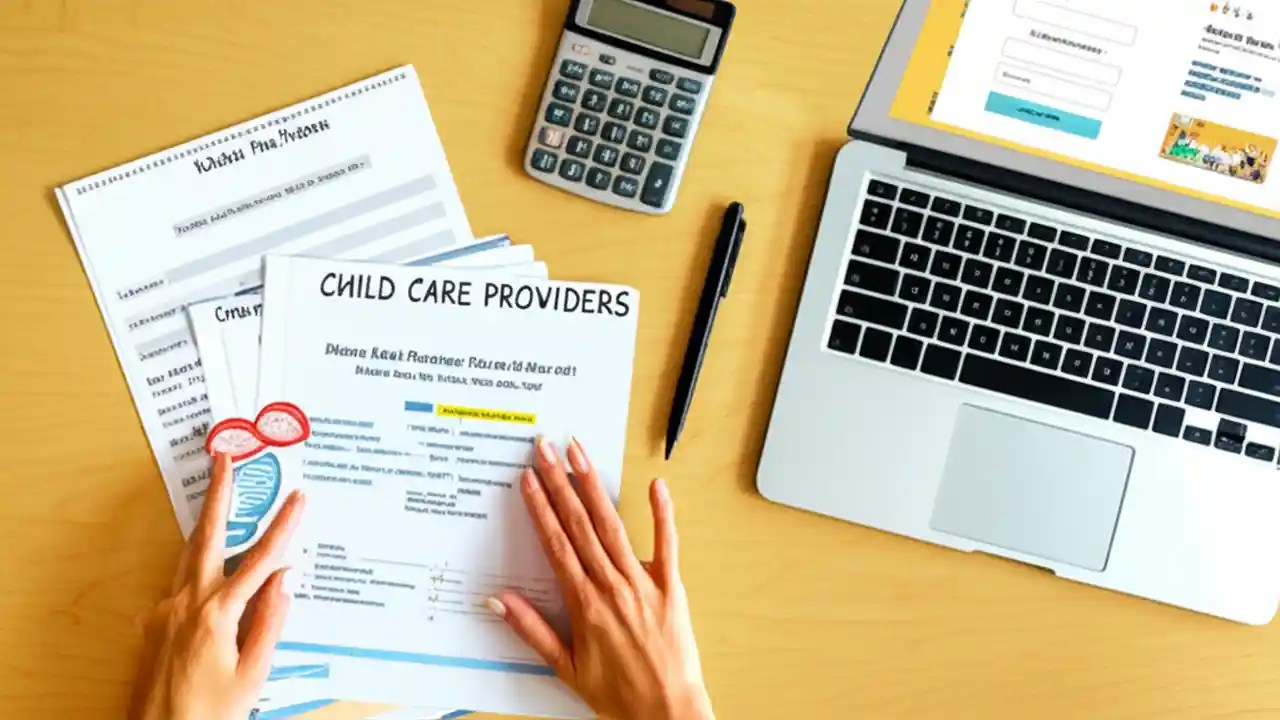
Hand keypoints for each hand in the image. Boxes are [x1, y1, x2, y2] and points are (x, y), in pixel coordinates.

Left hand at [129, 453, 305, 719]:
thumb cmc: (209, 715)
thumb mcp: (252, 674)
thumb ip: (270, 622)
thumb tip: (285, 579)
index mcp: (215, 615)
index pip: (260, 561)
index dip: (283, 527)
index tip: (298, 497)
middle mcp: (185, 605)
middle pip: (208, 537)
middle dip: (219, 495)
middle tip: (225, 459)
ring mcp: (164, 613)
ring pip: (189, 555)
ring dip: (206, 523)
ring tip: (217, 493)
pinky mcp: (153, 626)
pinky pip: (180, 583)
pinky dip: (198, 564)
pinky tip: (209, 564)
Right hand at [490, 437, 712, 719]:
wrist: (666, 713)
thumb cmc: (617, 694)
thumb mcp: (565, 667)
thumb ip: (531, 630)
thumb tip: (498, 601)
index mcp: (584, 604)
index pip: (555, 544)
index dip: (539, 508)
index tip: (527, 479)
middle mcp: (611, 586)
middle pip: (579, 525)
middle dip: (559, 483)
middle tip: (546, 449)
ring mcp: (643, 584)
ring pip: (613, 526)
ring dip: (595, 487)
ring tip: (581, 454)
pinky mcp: (672, 588)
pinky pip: (667, 544)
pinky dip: (662, 512)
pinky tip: (657, 484)